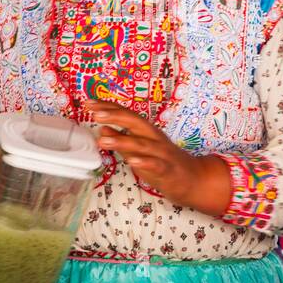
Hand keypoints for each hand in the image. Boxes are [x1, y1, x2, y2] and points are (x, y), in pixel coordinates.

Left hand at [86, 100, 231, 216]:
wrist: (193, 180)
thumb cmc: (163, 163)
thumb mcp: (139, 150)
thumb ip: (122, 140)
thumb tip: (102, 129)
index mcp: (146, 131)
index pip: (126, 115)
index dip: (108, 108)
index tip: (89, 103)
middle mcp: (154, 137)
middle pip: (134, 122)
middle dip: (115, 116)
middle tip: (94, 113)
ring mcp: (162, 153)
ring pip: (141, 144)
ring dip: (121, 142)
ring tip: (102, 141)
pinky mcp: (168, 170)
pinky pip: (155, 165)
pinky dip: (144, 162)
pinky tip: (131, 162)